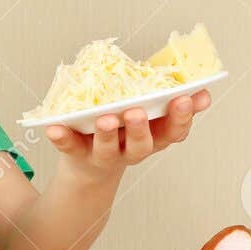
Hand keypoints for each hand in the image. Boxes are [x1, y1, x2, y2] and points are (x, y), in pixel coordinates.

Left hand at [45, 90, 210, 182]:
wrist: (90, 168)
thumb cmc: (123, 130)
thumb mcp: (148, 116)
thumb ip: (165, 99)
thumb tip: (196, 81)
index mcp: (153, 136)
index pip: (174, 130)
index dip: (183, 116)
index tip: (190, 98)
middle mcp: (132, 149)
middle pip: (142, 144)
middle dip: (141, 128)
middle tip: (137, 112)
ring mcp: (104, 154)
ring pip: (109, 149)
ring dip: (107, 135)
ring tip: (104, 120)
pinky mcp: (78, 155)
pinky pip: (70, 147)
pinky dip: (62, 138)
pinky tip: (54, 128)